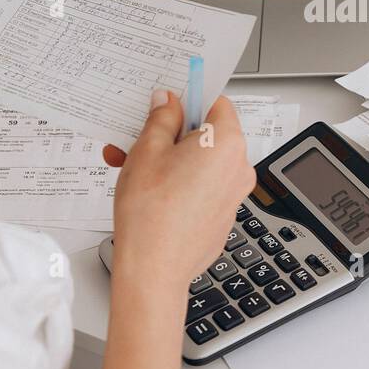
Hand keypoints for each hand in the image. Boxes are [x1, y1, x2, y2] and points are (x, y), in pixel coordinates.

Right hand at [105, 92, 255, 293]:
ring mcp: (232, 194)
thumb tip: (168, 102)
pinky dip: (177, 181)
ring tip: (130, 165)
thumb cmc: (152, 214)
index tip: (169, 100)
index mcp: (228, 144)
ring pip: (199, 162)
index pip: (217, 102)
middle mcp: (238, 168)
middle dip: (170, 133)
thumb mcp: (147, 151)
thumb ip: (161, 119)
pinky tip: (146, 188)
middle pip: (207, 134)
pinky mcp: (221, 215)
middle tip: (138, 136)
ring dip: (167, 158)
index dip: (191, 98)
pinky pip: (201, 185)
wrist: (153, 271)